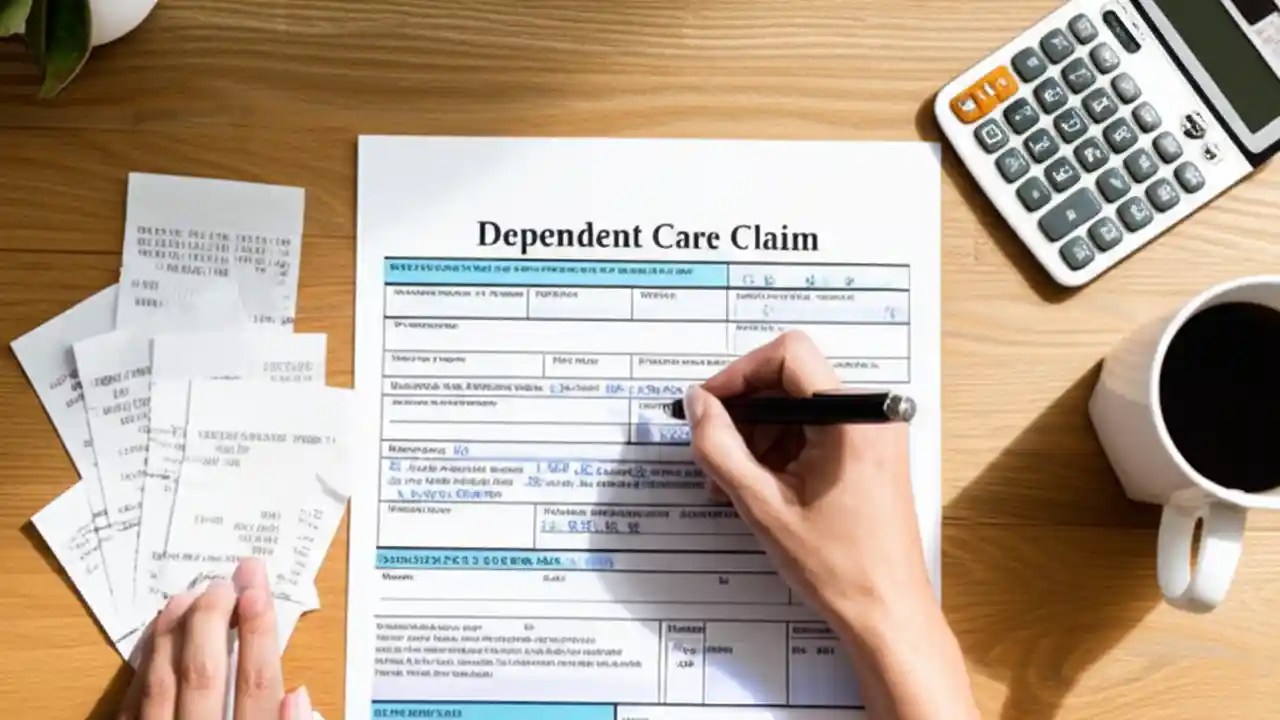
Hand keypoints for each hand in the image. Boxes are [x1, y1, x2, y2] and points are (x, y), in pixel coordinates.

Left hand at [118, 558, 313, 719]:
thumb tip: (298, 694)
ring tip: (187, 595)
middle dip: (212, 621)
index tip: (256, 590)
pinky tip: (158, 634)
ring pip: (161, 683)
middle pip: (204, 675)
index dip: (258, 634)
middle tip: (221, 582)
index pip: (256, 684)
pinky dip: (147, 663)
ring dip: (174, 633)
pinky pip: (132, 700)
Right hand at [685, 331, 929, 623]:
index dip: (739, 374)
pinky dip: (782, 451)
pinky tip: (759, 488)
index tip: (709, 405)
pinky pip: (816, 431)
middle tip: (713, 455)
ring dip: (758, 437)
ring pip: (799, 407)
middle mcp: (871, 416)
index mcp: (853, 419)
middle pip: (791, 381)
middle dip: (745, 414)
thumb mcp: (762, 506)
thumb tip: (697, 404)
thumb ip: (720, 448)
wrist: (887, 614)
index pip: (788, 355)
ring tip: (731, 484)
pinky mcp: (870, 454)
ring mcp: (874, 435)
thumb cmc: (838, 568)